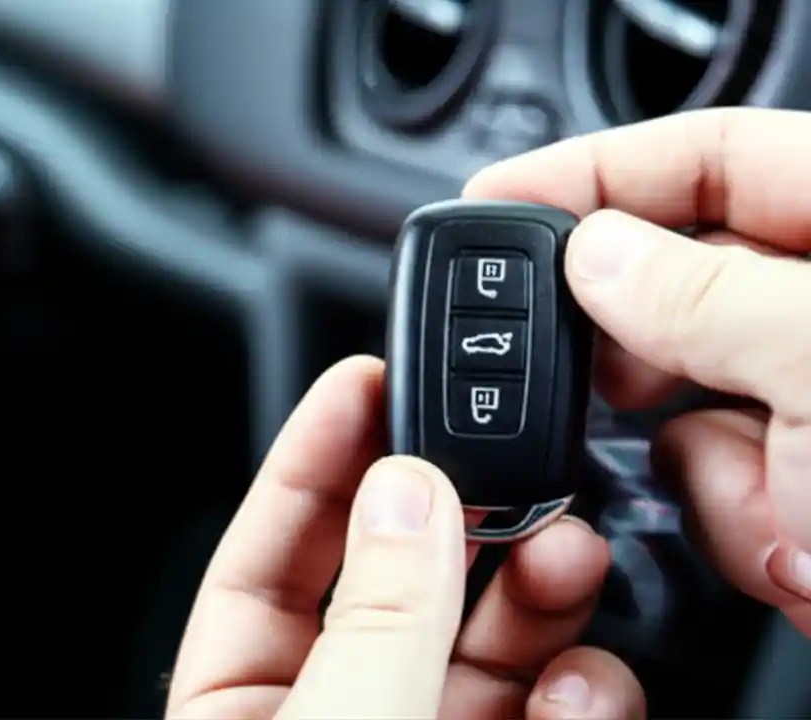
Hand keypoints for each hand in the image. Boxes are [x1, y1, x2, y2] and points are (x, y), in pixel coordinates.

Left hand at [164, 357, 643, 718]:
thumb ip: (377, 616)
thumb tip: (406, 493)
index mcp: (242, 706)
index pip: (264, 555)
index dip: (310, 460)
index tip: (360, 380)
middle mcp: (339, 715)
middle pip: (399, 581)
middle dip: (458, 515)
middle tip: (499, 461)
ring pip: (489, 640)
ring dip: (539, 586)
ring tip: (566, 554)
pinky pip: (553, 709)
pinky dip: (581, 690)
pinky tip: (575, 692)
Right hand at [464, 107, 810, 633]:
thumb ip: (704, 294)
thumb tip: (594, 254)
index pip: (716, 160)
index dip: (598, 169)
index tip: (500, 196)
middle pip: (684, 288)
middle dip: (639, 346)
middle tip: (580, 362)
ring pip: (687, 403)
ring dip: (714, 463)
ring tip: (795, 500)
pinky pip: (719, 487)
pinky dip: (744, 523)